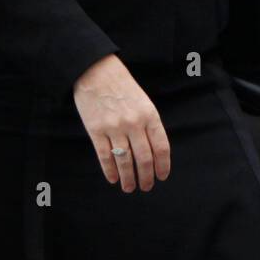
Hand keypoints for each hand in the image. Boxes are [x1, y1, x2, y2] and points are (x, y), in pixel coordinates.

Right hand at [72, 54, 170, 192]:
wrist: (97, 72)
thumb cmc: (123, 86)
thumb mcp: (144, 101)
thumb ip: (149, 123)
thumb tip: (154, 150)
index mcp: (150, 115)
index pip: (161, 146)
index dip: (163, 165)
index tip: (162, 176)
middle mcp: (134, 123)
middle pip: (144, 157)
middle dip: (147, 176)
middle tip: (146, 187)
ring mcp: (114, 128)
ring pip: (124, 160)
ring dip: (128, 178)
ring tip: (130, 188)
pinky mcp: (95, 130)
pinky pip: (104, 155)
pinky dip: (110, 170)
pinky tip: (113, 179)